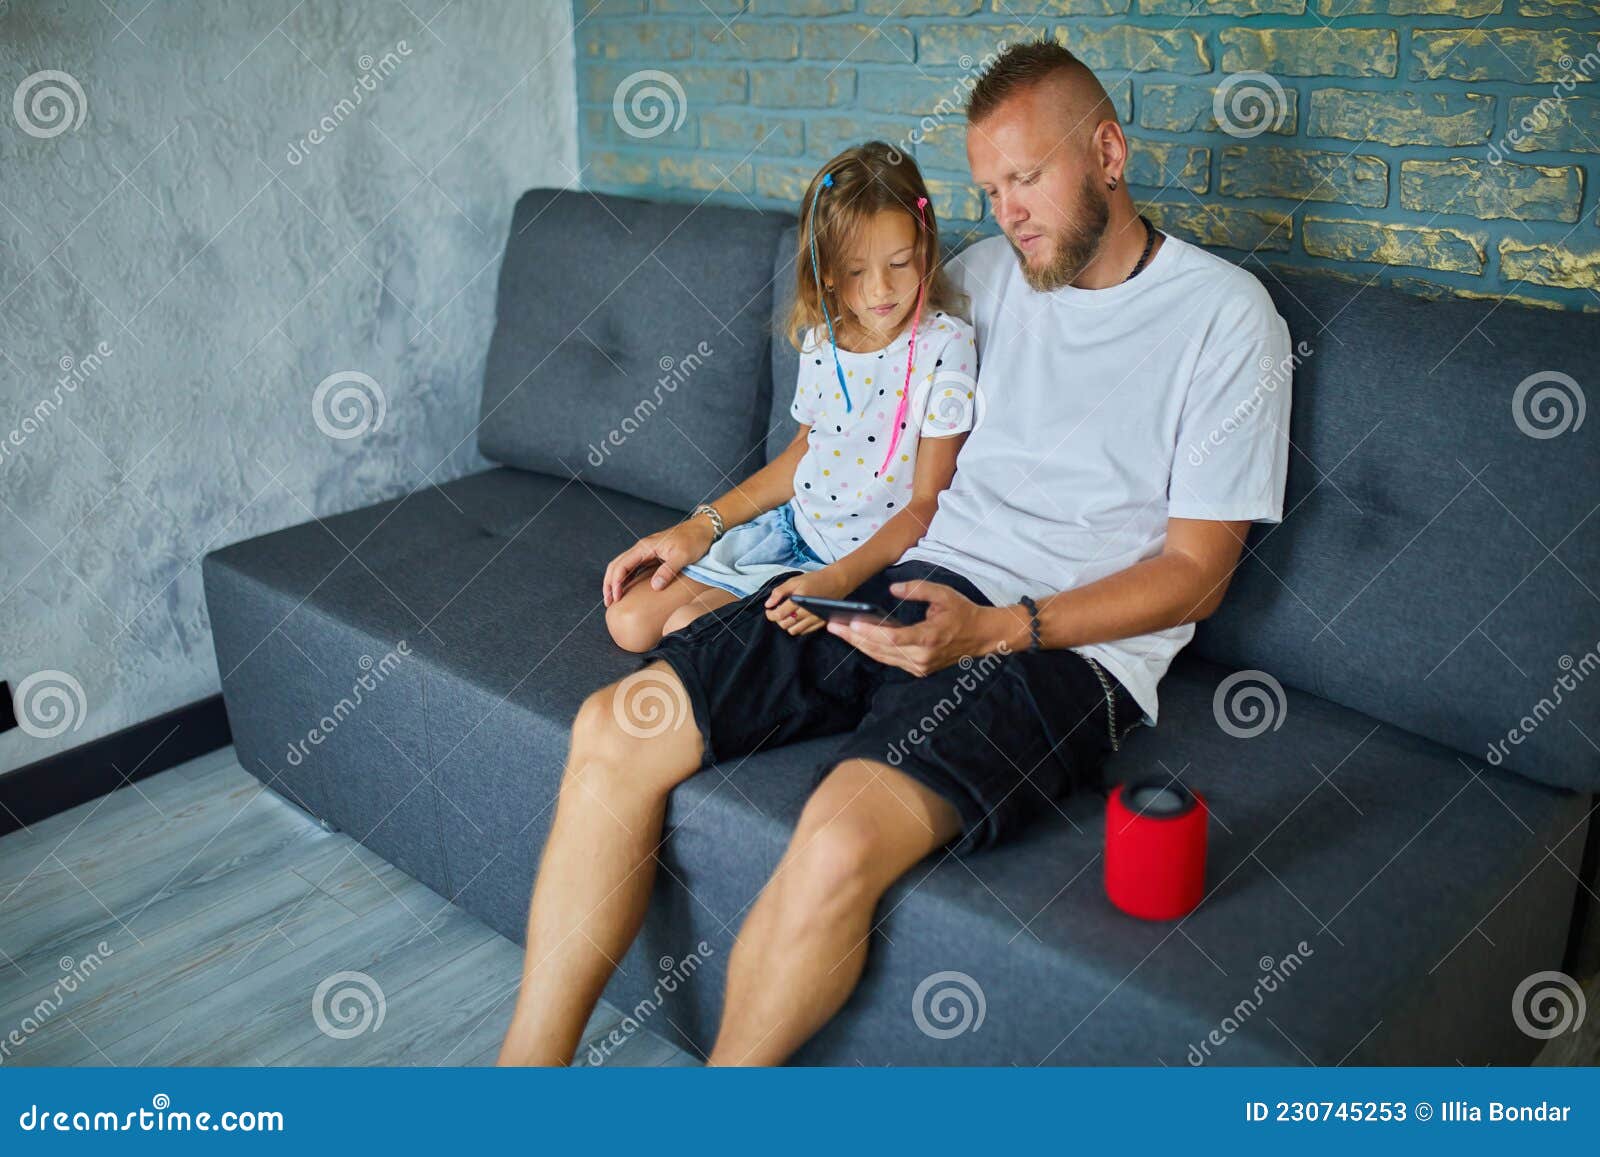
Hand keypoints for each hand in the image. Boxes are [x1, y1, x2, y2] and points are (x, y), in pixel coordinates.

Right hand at [602, 517, 714, 605]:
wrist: (704, 528)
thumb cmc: (694, 540)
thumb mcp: (683, 555)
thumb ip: (668, 570)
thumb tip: (654, 586)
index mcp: (645, 547)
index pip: (621, 565)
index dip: (615, 583)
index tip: (616, 598)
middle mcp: (642, 548)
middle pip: (617, 565)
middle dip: (609, 584)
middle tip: (608, 602)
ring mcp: (647, 551)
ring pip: (623, 565)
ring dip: (616, 581)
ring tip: (614, 598)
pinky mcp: (653, 555)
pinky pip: (634, 567)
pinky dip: (627, 578)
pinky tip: (628, 588)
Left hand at [763, 566, 860, 635]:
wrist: (835, 582)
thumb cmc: (814, 580)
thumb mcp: (794, 581)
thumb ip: (779, 592)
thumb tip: (768, 604)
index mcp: (799, 599)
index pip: (779, 615)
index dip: (770, 614)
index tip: (769, 610)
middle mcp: (808, 612)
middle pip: (785, 625)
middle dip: (778, 619)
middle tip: (779, 611)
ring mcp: (815, 619)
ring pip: (794, 631)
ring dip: (788, 624)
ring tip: (788, 615)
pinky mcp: (820, 623)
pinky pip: (804, 632)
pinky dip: (798, 627)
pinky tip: (798, 618)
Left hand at [825, 579, 1013, 675]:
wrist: (982, 636)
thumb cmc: (962, 612)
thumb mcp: (943, 593)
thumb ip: (917, 589)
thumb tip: (892, 589)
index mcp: (930, 637)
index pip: (894, 638)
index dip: (870, 632)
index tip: (851, 623)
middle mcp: (923, 657)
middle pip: (881, 650)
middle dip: (854, 638)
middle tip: (832, 625)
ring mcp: (920, 666)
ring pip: (882, 657)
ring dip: (859, 645)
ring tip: (838, 630)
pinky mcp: (918, 669)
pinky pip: (889, 660)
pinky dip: (872, 649)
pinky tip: (857, 638)